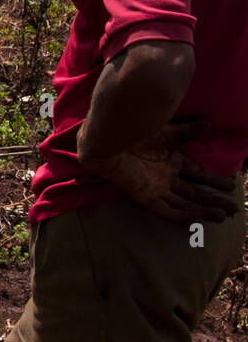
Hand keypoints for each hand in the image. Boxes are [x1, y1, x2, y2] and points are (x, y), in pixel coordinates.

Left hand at [81, 117, 241, 223]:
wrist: (106, 139)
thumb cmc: (131, 131)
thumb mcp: (164, 131)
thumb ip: (186, 130)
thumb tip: (209, 122)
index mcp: (170, 160)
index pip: (198, 173)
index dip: (214, 180)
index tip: (232, 185)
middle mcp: (165, 176)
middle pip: (194, 192)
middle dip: (214, 200)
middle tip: (234, 209)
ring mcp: (156, 187)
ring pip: (184, 203)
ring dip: (203, 210)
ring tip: (223, 216)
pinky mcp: (144, 196)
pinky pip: (165, 210)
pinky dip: (181, 215)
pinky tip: (197, 218)